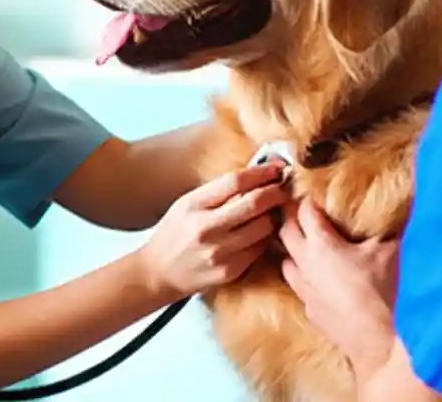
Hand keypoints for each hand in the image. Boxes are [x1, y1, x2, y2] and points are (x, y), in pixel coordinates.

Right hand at [138, 164, 289, 299]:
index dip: (261, 173)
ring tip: (272, 211)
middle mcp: (206, 229)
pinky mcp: (229, 271)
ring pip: (263, 227)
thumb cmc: (174, 234)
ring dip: (274, 216)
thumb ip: (217, 192)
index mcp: (193, 205)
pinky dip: (265, 238)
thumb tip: (255, 175)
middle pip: (254, 203)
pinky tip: (261, 233)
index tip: (276, 169)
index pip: (235, 181)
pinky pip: (259, 249)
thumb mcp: (187, 204)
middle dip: (276, 192)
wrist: (158, 272)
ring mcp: (218, 252)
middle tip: (284, 187)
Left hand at [278, 197, 398, 375]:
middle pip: (285, 232)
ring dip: (293, 249)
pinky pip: (298, 286)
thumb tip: (398, 204)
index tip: (312, 189)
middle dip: (292, 218)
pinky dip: (304, 276)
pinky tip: (319, 277)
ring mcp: (305, 291)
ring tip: (306, 241)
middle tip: (304, 209)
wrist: (383, 348)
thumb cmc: (387, 295)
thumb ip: (387, 225)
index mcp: (321, 245)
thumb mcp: (392, 251)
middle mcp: (305, 265)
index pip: (303, 211)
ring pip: (286, 261)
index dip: (307, 198)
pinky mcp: (311, 311)